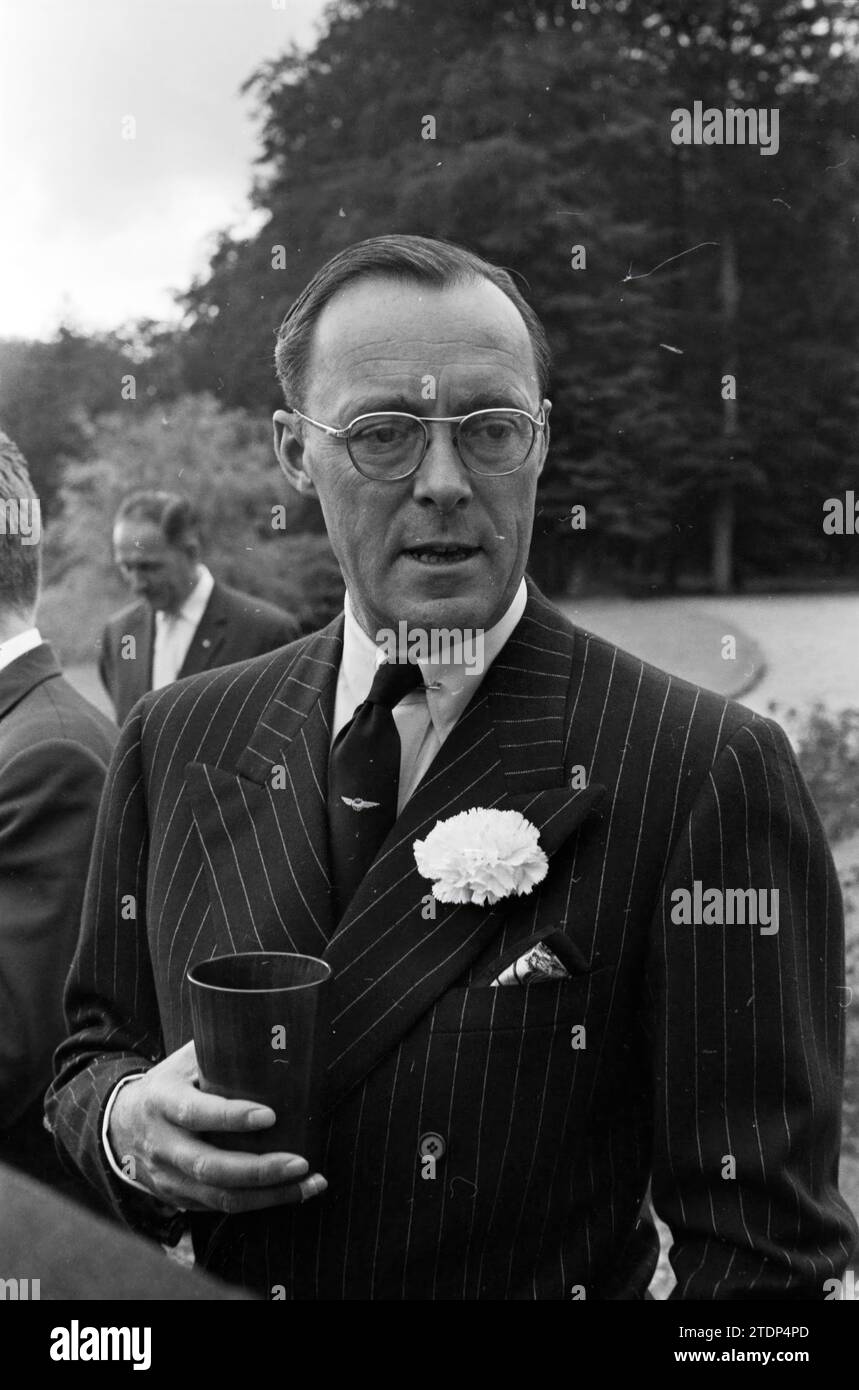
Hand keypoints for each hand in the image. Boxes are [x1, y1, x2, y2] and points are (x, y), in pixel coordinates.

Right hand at [108, 1041, 326, 1212]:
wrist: (119, 1125)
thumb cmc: (169, 1085)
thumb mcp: (183, 1062)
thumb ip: (218, 1052)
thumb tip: (273, 1029)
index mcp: (161, 1101)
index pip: (194, 1112)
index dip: (231, 1117)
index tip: (270, 1115)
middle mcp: (162, 1144)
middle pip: (209, 1166)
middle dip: (258, 1169)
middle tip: (301, 1162)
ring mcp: (169, 1177)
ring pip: (219, 1197)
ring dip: (269, 1195)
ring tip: (310, 1182)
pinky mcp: (180, 1198)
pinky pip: (221, 1208)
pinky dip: (260, 1204)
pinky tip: (293, 1192)